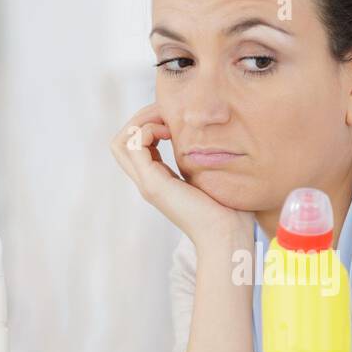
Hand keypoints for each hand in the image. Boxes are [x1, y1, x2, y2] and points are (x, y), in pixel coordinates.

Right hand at [110, 102, 253, 250]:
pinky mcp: (153, 184)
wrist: (228, 236)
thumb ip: (205, 161)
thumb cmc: (230, 212)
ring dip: (141, 121)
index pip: (136, 145)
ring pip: (120, 142)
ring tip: (167, 123)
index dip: (149, 124)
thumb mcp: (213, 178)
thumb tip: (217, 141)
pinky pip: (133, 146)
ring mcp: (148, 183)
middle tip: (167, 114)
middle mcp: (149, 181)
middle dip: (141, 118)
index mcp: (160, 180)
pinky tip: (170, 133)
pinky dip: (147, 130)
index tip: (174, 120)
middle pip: (121, 141)